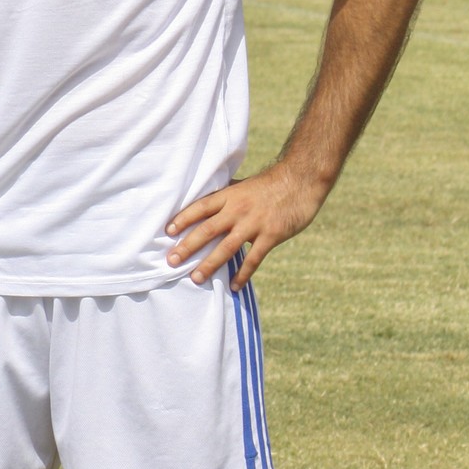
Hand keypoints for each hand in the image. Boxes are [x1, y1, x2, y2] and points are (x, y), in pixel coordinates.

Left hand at [167, 162, 327, 288]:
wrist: (300, 181)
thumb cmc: (270, 183)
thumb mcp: (243, 184)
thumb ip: (226, 194)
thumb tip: (206, 200)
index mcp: (229, 195)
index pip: (200, 207)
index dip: (183, 219)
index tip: (168, 231)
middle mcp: (237, 209)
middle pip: (207, 229)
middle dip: (187, 246)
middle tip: (171, 260)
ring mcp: (254, 223)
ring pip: (226, 247)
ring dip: (209, 264)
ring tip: (195, 278)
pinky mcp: (271, 235)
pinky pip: (253, 259)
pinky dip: (243, 274)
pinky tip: (234, 286)